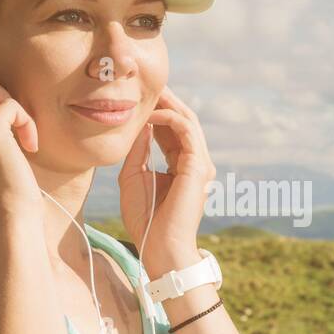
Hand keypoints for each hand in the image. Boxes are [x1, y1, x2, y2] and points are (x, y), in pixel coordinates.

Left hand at [117, 86, 215, 273]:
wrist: (160, 248)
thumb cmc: (145, 220)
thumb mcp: (133, 177)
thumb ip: (138, 150)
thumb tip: (139, 124)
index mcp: (181, 166)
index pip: (171, 130)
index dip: (156, 112)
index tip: (137, 98)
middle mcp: (195, 163)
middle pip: (182, 120)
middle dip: (165, 101)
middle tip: (146, 85)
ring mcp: (200, 164)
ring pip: (187, 120)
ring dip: (168, 104)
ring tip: (149, 91)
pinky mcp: (197, 167)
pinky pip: (186, 131)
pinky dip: (169, 118)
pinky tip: (150, 114)